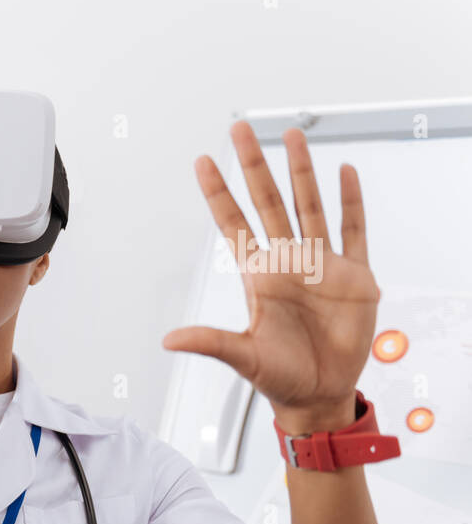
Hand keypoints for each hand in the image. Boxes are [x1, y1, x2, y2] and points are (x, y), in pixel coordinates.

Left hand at [164, 121, 377, 433]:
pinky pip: (353, 230)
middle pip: (268, 201)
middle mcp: (287, 261)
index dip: (218, 193)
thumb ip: (209, 343)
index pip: (233, 223)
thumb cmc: (280, 377)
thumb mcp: (242, 358)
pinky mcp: (354, 276)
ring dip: (301, 171)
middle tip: (239, 129)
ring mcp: (320, 264)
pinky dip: (350, 201)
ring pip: (308, 205)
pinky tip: (344, 172)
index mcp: (259, 275)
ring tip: (291, 136)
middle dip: (253, 165)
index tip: (202, 162)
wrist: (320, 394)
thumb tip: (170, 340)